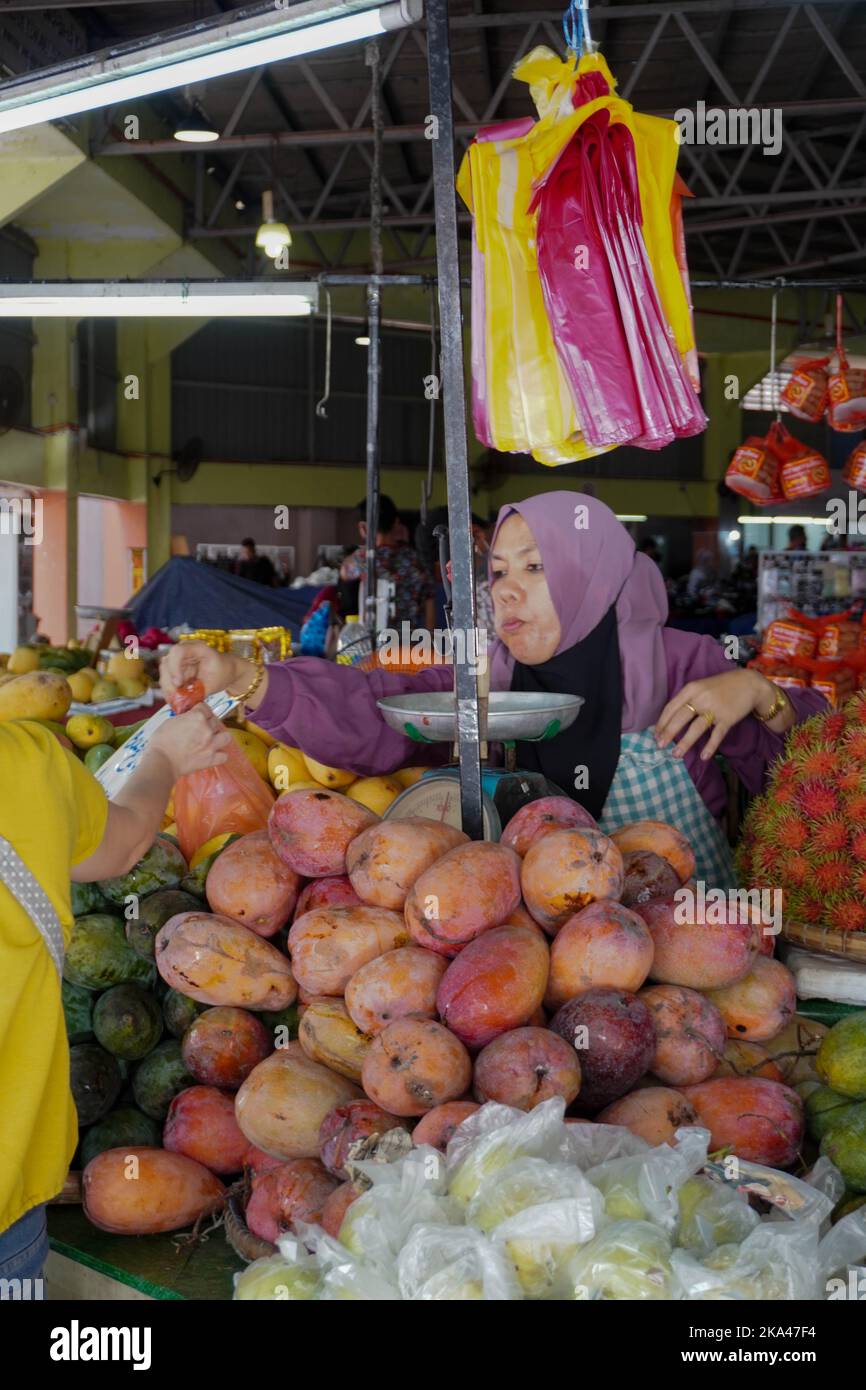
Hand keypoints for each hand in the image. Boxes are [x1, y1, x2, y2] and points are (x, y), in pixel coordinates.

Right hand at [149, 704, 232, 777]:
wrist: (161, 761)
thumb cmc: (161, 742)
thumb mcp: (171, 721)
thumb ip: (185, 718)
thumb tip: (188, 719)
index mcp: (197, 716)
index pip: (205, 708)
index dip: (200, 711)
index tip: (198, 714)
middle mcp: (207, 729)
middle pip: (215, 721)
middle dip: (209, 724)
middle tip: (201, 728)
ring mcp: (211, 744)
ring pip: (226, 737)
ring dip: (220, 737)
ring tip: (212, 740)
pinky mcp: (211, 759)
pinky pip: (224, 756)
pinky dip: (220, 755)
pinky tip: (213, 754)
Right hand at [159, 640, 247, 701]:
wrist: (225, 670)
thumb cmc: (223, 672)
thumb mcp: (215, 683)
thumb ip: (199, 692)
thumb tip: (184, 702)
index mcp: (196, 648)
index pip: (177, 652)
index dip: (174, 667)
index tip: (179, 683)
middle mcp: (184, 650)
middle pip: (166, 663)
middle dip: (169, 683)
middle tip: (177, 698)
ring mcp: (178, 659)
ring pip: (164, 673)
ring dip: (168, 689)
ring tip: (178, 701)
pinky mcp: (175, 669)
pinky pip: (166, 680)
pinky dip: (170, 691)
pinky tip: (176, 700)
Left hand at [655, 670, 775, 762]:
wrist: (749, 684)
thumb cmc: (721, 686)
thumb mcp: (701, 687)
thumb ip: (687, 700)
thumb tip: (670, 719)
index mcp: (691, 689)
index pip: (671, 707)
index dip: (662, 722)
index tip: (655, 734)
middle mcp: (701, 698)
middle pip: (680, 717)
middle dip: (668, 733)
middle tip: (659, 746)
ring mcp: (715, 709)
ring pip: (696, 728)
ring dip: (685, 743)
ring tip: (675, 755)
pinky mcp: (728, 718)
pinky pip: (717, 735)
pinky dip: (710, 746)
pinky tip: (704, 757)